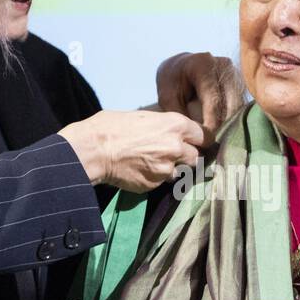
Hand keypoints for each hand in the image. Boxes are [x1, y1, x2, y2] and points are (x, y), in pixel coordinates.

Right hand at [58, 109, 204, 192]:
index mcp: (176, 125)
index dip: (201, 139)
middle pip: (196, 156)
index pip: (205, 136)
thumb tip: (173, 129)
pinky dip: (156, 177)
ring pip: (181, 171)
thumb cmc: (112, 126)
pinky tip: (142, 169)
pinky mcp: (155, 184)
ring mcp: (167, 169)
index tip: (198, 142)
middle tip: (174, 153)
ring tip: (155, 162)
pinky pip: (163, 182)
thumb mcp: (143, 116)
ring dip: (173, 168)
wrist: (93, 150)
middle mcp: (176, 148)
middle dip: (187, 155)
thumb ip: (164, 124)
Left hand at [154, 52, 243, 139]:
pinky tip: (225, 133)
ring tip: (219, 141)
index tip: (207, 140)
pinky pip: (241, 105)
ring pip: (239, 106)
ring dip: (231, 125)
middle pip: (230, 102)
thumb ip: (180, 116)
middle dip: (223, 126)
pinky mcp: (240, 81)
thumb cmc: (172, 82)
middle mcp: (223, 65)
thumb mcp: (167, 97)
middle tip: (213, 144)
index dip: (211, 122)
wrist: (180, 67)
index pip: (213, 98)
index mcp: (203, 64)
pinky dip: (234, 120)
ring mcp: (235, 72)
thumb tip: (196, 138)